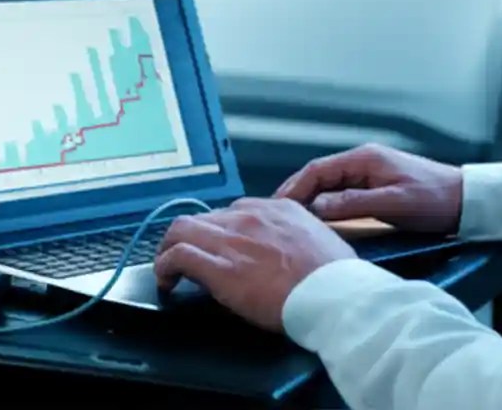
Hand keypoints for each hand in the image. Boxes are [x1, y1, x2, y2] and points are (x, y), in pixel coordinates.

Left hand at [153, 197, 355, 331]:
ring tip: (169, 267)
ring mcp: (232, 239)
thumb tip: (293, 251)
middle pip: (205, 217)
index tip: (221, 247)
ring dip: (170, 247)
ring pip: (182, 229)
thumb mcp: (321, 239)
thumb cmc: (335, 276)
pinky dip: (165, 266)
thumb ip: (300, 237)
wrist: (334, 293)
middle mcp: (250, 216)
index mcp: (277, 208)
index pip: (235, 211)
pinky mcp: (220, 267)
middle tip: (189, 257)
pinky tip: (167, 281)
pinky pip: (178, 255)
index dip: (222, 231)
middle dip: (192, 237)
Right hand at [274, 143, 463, 234]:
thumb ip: (354, 203)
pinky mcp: (377, 186)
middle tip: (276, 214)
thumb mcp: (393, 203)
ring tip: (292, 219)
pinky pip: (343, 193)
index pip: (319, 169)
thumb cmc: (434, 199)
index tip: (278, 206)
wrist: (466, 201)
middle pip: (320, 175)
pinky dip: (327, 204)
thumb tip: (317, 206)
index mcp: (365, 159)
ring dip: (311, 199)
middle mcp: (364, 161)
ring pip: (330, 185)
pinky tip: (318, 219)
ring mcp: (370, 173)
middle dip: (297, 192)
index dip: (295, 187)